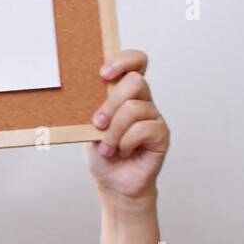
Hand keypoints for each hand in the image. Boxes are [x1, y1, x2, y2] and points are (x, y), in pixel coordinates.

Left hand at [87, 50, 169, 200]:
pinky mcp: (162, 135)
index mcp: (125, 91)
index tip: (103, 74)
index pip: (136, 61)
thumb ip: (93, 105)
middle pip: (135, 81)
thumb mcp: (89, 125)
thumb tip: (81, 89)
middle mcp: (143, 100)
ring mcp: (154, 116)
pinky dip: (125, 142)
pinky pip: (143, 128)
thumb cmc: (101, 151)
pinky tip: (122, 152)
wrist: (113, 182)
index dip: (124, 60)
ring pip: (134, 108)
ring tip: (107, 147)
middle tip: (97, 122)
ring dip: (114, 130)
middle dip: (111, 103)